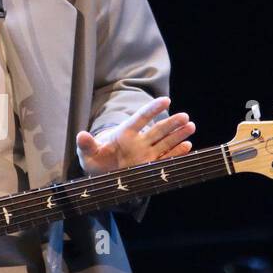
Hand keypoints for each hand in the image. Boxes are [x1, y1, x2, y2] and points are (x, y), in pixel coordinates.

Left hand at [76, 97, 194, 175]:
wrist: (100, 172)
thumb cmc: (94, 159)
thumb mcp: (87, 153)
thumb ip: (86, 144)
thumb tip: (81, 135)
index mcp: (124, 134)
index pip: (140, 119)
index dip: (152, 109)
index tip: (166, 100)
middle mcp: (138, 142)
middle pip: (157, 130)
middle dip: (171, 123)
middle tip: (185, 116)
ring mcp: (145, 153)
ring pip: (165, 142)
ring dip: (178, 135)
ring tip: (191, 126)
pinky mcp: (149, 165)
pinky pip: (165, 158)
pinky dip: (176, 153)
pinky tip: (188, 146)